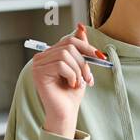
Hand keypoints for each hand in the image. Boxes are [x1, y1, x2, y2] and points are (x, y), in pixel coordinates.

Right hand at [32, 23, 105, 137]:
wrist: (66, 112)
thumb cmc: (71, 93)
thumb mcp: (80, 68)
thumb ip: (79, 49)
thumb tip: (80, 27)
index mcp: (51, 54)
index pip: (69, 41)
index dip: (87, 46)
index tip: (101, 57)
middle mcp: (41, 57)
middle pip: (68, 46)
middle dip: (84, 61)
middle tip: (88, 78)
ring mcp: (38, 65)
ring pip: (66, 55)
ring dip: (78, 70)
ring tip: (79, 83)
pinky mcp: (39, 73)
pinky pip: (61, 65)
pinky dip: (72, 75)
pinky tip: (71, 85)